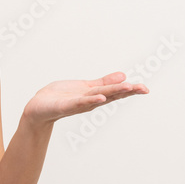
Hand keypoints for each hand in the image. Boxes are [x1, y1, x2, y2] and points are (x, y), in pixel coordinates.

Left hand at [24, 71, 148, 124]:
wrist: (39, 107)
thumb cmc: (61, 97)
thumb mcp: (86, 87)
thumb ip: (103, 82)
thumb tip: (123, 76)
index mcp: (95, 95)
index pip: (116, 91)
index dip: (130, 90)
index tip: (145, 88)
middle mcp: (89, 101)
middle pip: (111, 94)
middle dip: (126, 91)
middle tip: (142, 88)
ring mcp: (78, 104)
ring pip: (98, 97)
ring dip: (112, 93)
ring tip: (127, 88)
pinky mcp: (65, 106)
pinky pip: (79, 102)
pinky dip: (90, 100)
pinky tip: (100, 97)